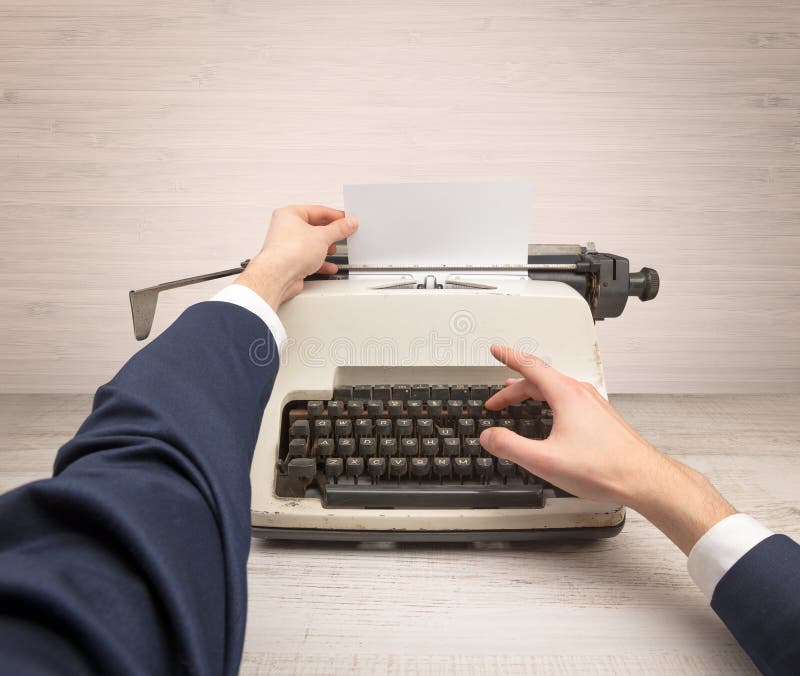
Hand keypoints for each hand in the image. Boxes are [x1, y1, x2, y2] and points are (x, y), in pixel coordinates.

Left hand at [235, 205, 357, 310]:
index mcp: (289, 214)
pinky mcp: (289, 262)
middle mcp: (285, 229)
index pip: (317, 211)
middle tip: (343, 234)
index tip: (347, 220)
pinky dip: (320, 262)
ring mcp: (287, 246)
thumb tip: (348, 223)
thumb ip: (338, 229)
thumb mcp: (322, 236)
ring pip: (311, 245)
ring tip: (334, 250)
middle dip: (330, 233)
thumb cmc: (289, 252)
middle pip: (314, 228)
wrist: (278, 276)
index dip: (335, 216)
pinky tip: (329, 266)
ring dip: (325, 248)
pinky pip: (308, 259)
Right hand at [479, 345, 735, 553]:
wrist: (644, 479)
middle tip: (496, 401)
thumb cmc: (606, 468)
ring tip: (518, 401)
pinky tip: (549, 417)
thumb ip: (510, 446)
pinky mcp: (600, 417)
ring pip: (555, 389)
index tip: (496, 350)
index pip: (530, 366)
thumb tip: (490, 437)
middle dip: (513, 388)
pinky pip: (567, 399)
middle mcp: (581, 393)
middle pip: (540, 379)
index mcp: (566, 395)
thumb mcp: (545, 461)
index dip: (508, 356)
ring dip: (532, 392)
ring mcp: (593, 404)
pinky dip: (548, 401)